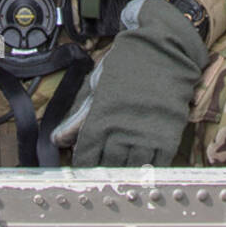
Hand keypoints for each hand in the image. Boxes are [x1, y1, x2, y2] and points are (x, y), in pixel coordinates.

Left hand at [54, 0, 209, 166]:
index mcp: (100, 119)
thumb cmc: (127, 64)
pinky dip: (149, 170)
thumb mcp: (98, 88)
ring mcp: (146, 135)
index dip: (84, 168)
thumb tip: (57, 140)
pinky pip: (157, 164)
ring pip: (133, 169)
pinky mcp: (168, 135)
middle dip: (104, 174)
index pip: (87, 157)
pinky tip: (143, 168)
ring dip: (126, 176)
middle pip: (109, 168)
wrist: (163, 48)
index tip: (83, 172)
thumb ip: (78, 119)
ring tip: (122, 177)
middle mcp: (122, 131)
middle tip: (103, 178)